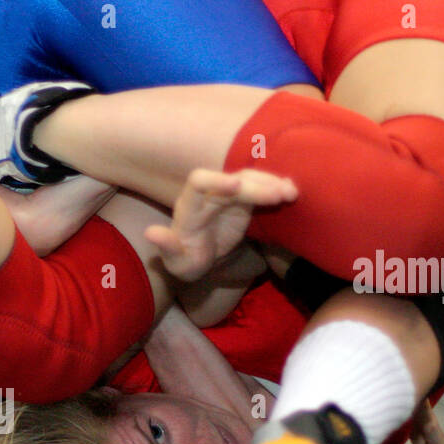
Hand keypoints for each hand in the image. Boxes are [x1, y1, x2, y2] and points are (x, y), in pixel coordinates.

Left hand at [143, 168, 296, 281]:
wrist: (200, 258)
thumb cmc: (186, 261)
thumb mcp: (177, 263)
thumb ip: (166, 248)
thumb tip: (150, 233)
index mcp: (189, 207)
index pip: (199, 182)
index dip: (217, 180)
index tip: (236, 185)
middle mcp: (209, 194)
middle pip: (234, 180)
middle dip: (256, 186)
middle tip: (280, 196)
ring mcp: (227, 194)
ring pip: (251, 180)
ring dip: (271, 184)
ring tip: (291, 194)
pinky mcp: (244, 198)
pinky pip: (261, 187)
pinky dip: (276, 188)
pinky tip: (293, 192)